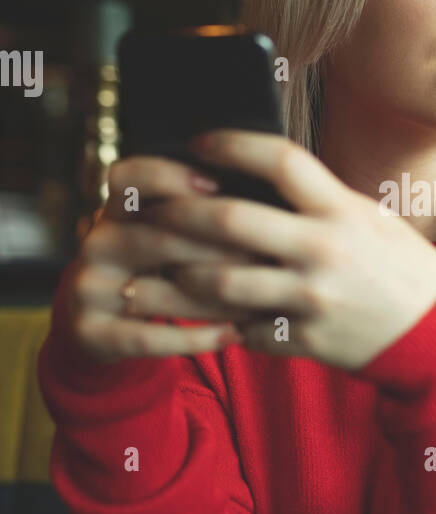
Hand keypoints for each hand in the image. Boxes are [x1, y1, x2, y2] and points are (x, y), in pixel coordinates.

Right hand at [65, 156, 268, 363]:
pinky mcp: (91, 332)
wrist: (95, 323)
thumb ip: (193, 212)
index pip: (130, 178)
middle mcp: (97, 243)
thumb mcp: (158, 231)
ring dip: (215, 299)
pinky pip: (148, 337)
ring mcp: (89, 288)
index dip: (170, 176)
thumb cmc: (150, 266)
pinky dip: (196, 338)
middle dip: (220, 246)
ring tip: (262, 302)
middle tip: (268, 254)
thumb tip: (264, 198)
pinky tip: (233, 335)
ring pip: (157, 290)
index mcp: (115, 210)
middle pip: (160, 237)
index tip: (218, 184)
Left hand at [127, 130, 435, 369]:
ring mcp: (313, 298)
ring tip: (160, 270)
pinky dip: (221, 322)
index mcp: (341, 209)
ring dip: (180, 276)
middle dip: (179, 213)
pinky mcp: (305, 341)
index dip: (232, 143)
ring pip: (221, 283)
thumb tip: (242, 173)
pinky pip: (244, 329)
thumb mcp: (362, 217)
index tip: (197, 141)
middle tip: (151, 210)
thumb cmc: (391, 263)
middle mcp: (325, 250)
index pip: (279, 160)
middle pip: (231, 220)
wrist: (435, 332)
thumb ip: (311, 199)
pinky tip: (204, 316)